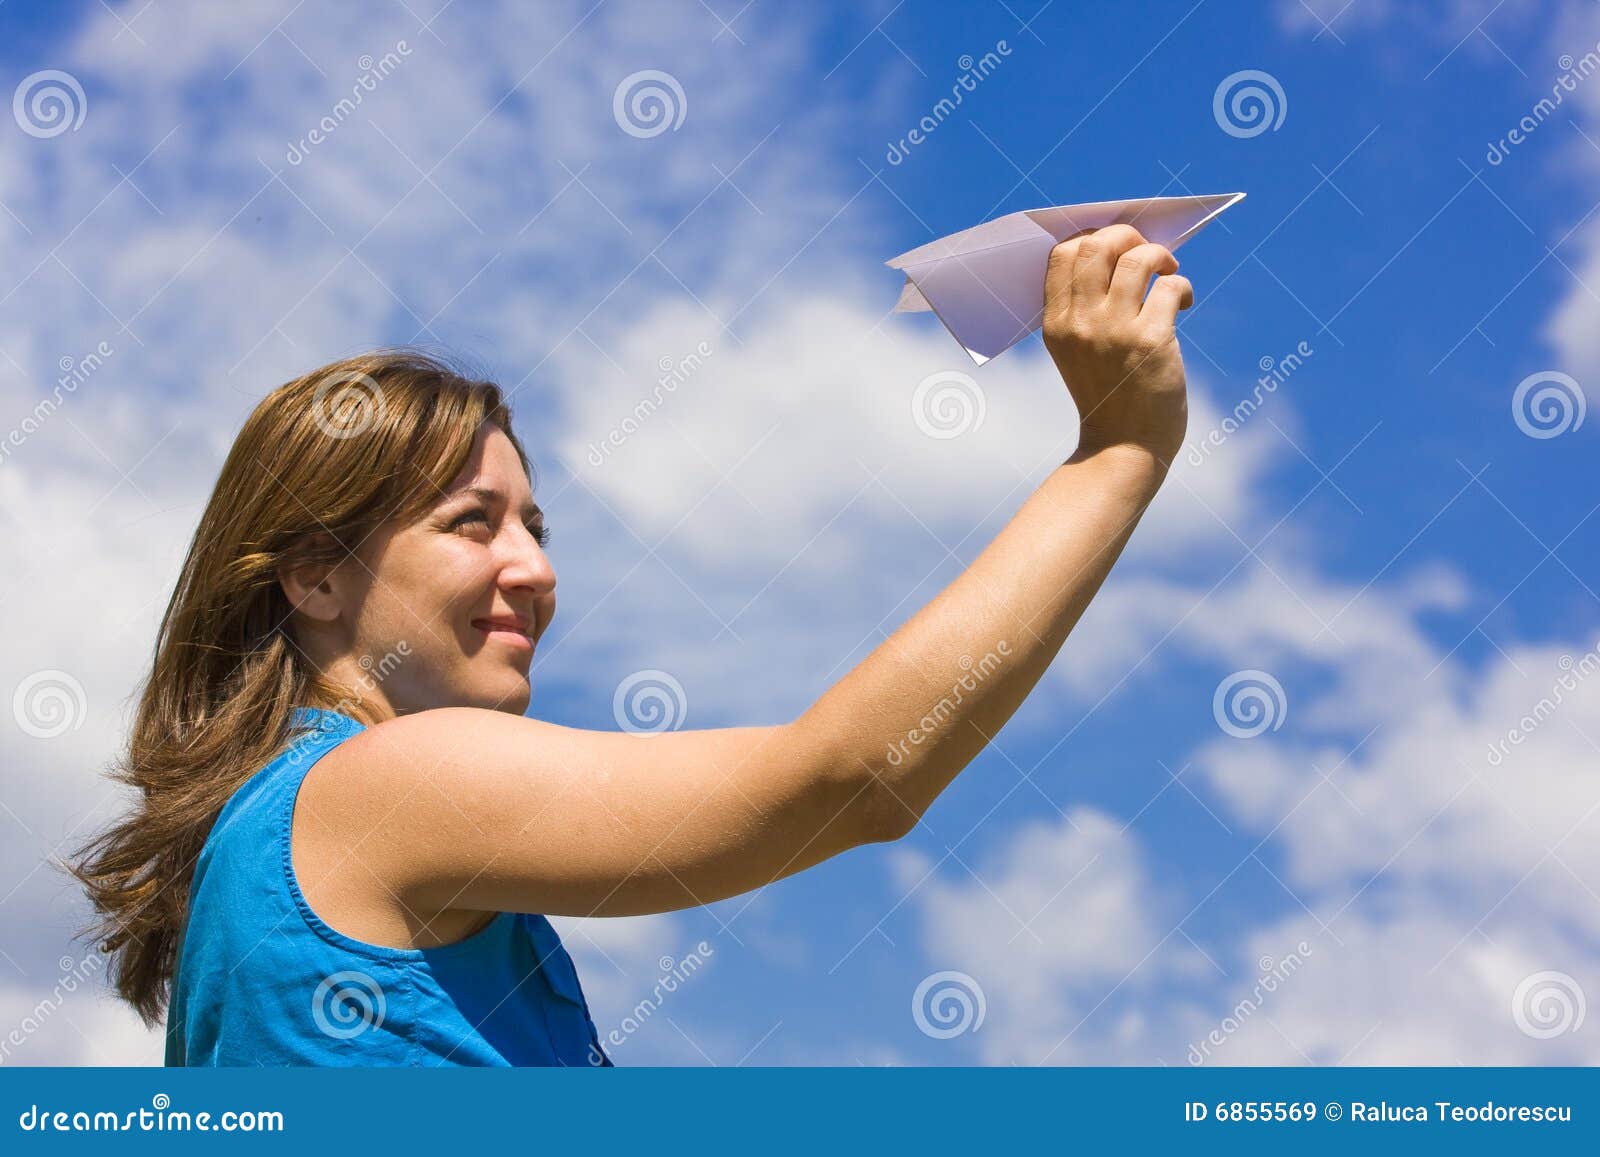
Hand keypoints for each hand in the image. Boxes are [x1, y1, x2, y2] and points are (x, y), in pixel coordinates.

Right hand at [1041, 223, 1192, 464]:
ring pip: (1136, 258)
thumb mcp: (1076, 351)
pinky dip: (1182, 286)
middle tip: (1146, 252)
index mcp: (1056, 324)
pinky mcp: (1150, 341)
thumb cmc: (1106, 394)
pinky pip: (1170, 287)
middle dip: (1128, 234)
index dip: (1093, 236)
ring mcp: (1114, 332)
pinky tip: (1183, 304)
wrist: (1124, 447)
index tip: (1115, 246)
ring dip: (1159, 255)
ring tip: (1168, 271)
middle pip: (1098, 245)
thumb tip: (1121, 250)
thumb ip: (1083, 308)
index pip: (1062, 253)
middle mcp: (1081, 323)